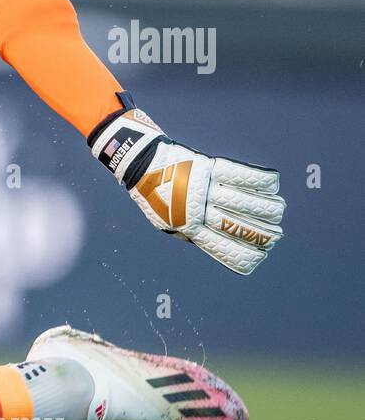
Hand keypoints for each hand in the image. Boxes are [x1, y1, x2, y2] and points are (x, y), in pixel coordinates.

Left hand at [89, 103, 284, 274]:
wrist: (142, 165)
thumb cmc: (157, 197)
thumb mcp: (168, 223)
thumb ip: (192, 234)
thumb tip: (222, 243)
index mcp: (187, 226)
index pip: (223, 246)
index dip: (247, 252)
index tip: (262, 254)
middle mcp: (196, 208)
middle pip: (239, 224)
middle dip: (263, 232)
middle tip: (275, 233)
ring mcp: (203, 186)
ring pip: (244, 201)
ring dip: (267, 208)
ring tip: (277, 211)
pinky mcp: (208, 166)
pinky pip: (240, 173)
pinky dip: (260, 180)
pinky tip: (272, 186)